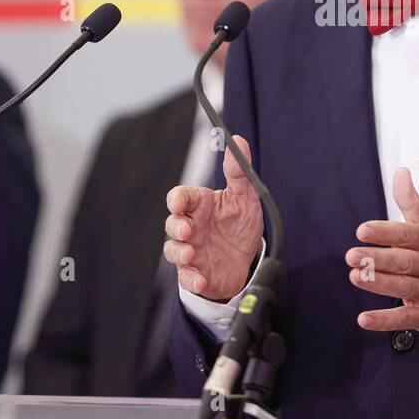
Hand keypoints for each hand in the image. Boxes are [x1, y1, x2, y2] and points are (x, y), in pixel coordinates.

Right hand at [164, 135, 262, 301]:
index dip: (176, 199)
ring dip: (179, 252)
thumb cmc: (240, 225)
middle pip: (171, 223)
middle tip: (186, 230)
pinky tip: (201, 279)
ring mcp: (190, 251)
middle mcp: (191, 227)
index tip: (179, 203)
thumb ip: (239, 171)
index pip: (180, 197)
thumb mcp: (245, 196)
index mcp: (200, 206)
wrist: (246, 261)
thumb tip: (238, 140)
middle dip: (175, 226)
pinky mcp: (195, 273)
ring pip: (172, 250)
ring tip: (191, 253)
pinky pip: (186, 277)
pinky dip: (191, 279)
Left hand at [345, 166, 418, 334]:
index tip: (363, 230)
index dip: (385, 232)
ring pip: (404, 286)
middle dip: (377, 258)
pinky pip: (406, 318)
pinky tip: (365, 318)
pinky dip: (385, 320)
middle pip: (404, 261)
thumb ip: (412, 202)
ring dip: (379, 283)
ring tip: (356, 277)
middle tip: (353, 255)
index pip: (408, 234)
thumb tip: (400, 173)